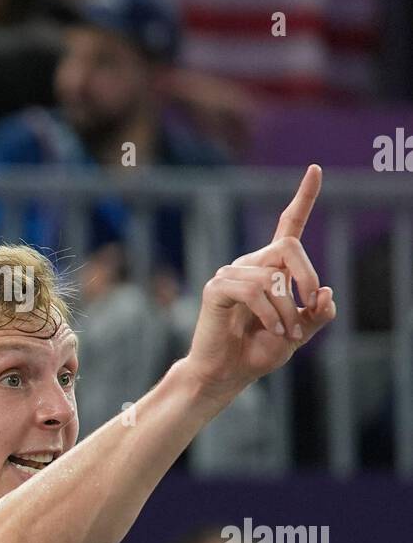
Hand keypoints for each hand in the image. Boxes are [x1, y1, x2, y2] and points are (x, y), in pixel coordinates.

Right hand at [185, 164, 335, 396]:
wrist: (227, 373)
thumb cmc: (259, 351)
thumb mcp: (299, 334)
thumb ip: (316, 315)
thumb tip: (326, 293)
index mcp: (272, 268)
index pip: (289, 225)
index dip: (304, 197)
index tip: (316, 169)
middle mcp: (251, 264)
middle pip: (288, 246)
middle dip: (308, 277)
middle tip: (311, 307)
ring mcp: (231, 274)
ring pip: (273, 276)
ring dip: (287, 312)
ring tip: (284, 335)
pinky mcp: (217, 288)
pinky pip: (252, 290)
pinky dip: (269, 314)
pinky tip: (270, 330)